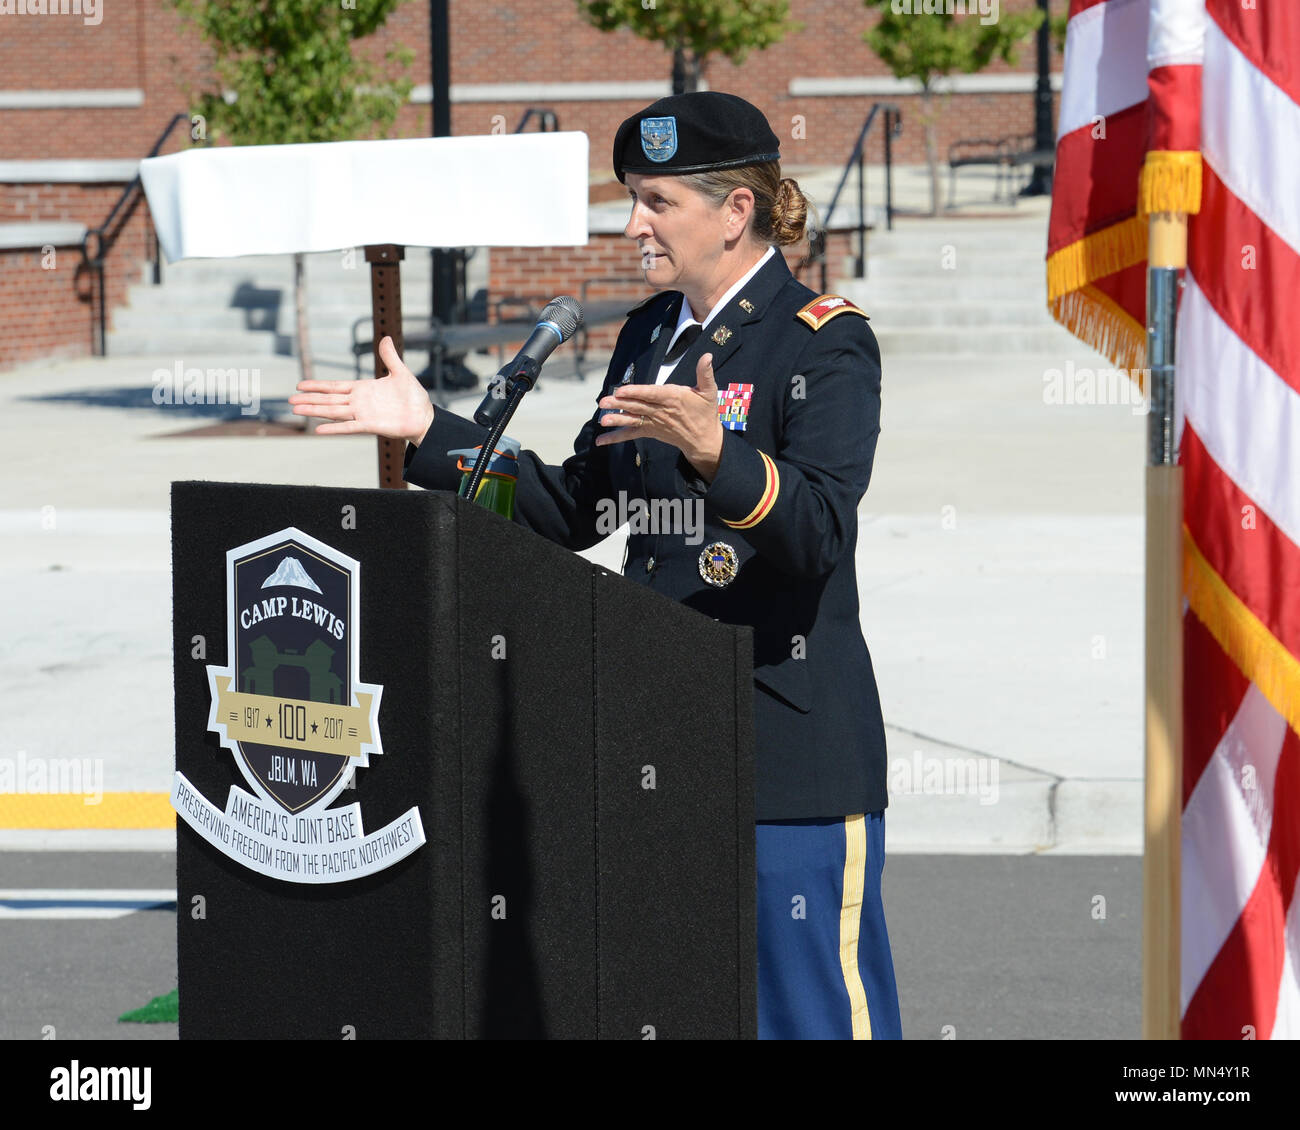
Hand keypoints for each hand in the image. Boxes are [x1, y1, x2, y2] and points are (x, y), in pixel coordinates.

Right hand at [289, 336, 434, 445]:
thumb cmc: (414, 397)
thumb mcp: (401, 372)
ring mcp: (363, 414)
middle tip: (290, 400)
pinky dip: (334, 428)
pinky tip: (318, 429)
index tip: (300, 385)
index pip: (335, 386)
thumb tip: (385, 338)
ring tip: (296, 411)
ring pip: (333, 412)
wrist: (424, 416)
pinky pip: (348, 427)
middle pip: (329, 400)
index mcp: (363, 389)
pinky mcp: (370, 425)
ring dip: (315, 411)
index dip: (318, 385)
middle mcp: (359, 402)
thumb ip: (389, 356)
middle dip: (309, 399)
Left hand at [594, 352, 724, 480]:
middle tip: (603, 401)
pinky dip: (616, 437)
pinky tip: (601, 440)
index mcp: (673, 398)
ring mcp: (654, 422)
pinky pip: (631, 434)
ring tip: (602, 419)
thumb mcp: (709, 391)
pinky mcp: (650, 431)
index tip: (622, 390)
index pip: (651, 394)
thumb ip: (705, 373)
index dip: (636, 392)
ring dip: (616, 419)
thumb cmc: (705, 412)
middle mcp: (661, 411)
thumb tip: (707, 355)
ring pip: (633, 419)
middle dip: (620, 403)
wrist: (703, 439)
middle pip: (638, 406)